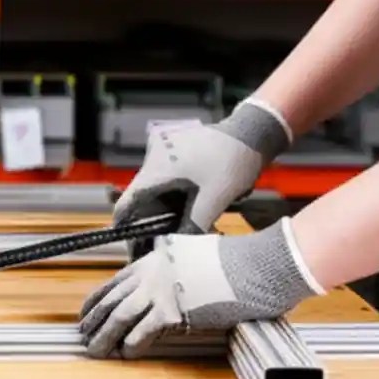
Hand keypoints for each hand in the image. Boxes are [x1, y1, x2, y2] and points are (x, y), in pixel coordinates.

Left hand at [77, 218, 323, 358]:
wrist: (256, 265)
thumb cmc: (234, 262)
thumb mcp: (193, 255)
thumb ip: (173, 269)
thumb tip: (164, 287)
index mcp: (154, 260)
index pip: (115, 281)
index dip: (97, 300)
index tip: (86, 313)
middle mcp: (151, 273)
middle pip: (112, 299)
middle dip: (93, 320)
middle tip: (83, 335)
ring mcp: (161, 291)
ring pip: (120, 316)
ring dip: (105, 336)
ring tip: (95, 350)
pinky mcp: (174, 310)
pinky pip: (143, 331)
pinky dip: (132, 344)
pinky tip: (126, 354)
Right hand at [113, 99, 291, 253]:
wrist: (253, 131)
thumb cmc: (233, 161)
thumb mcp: (216, 197)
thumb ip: (195, 224)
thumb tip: (180, 248)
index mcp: (157, 167)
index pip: (128, 202)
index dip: (125, 227)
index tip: (132, 247)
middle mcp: (154, 159)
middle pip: (142, 198)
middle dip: (149, 222)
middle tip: (159, 245)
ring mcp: (165, 155)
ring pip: (156, 191)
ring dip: (164, 211)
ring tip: (177, 231)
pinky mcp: (177, 155)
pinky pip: (168, 182)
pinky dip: (174, 198)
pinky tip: (189, 211)